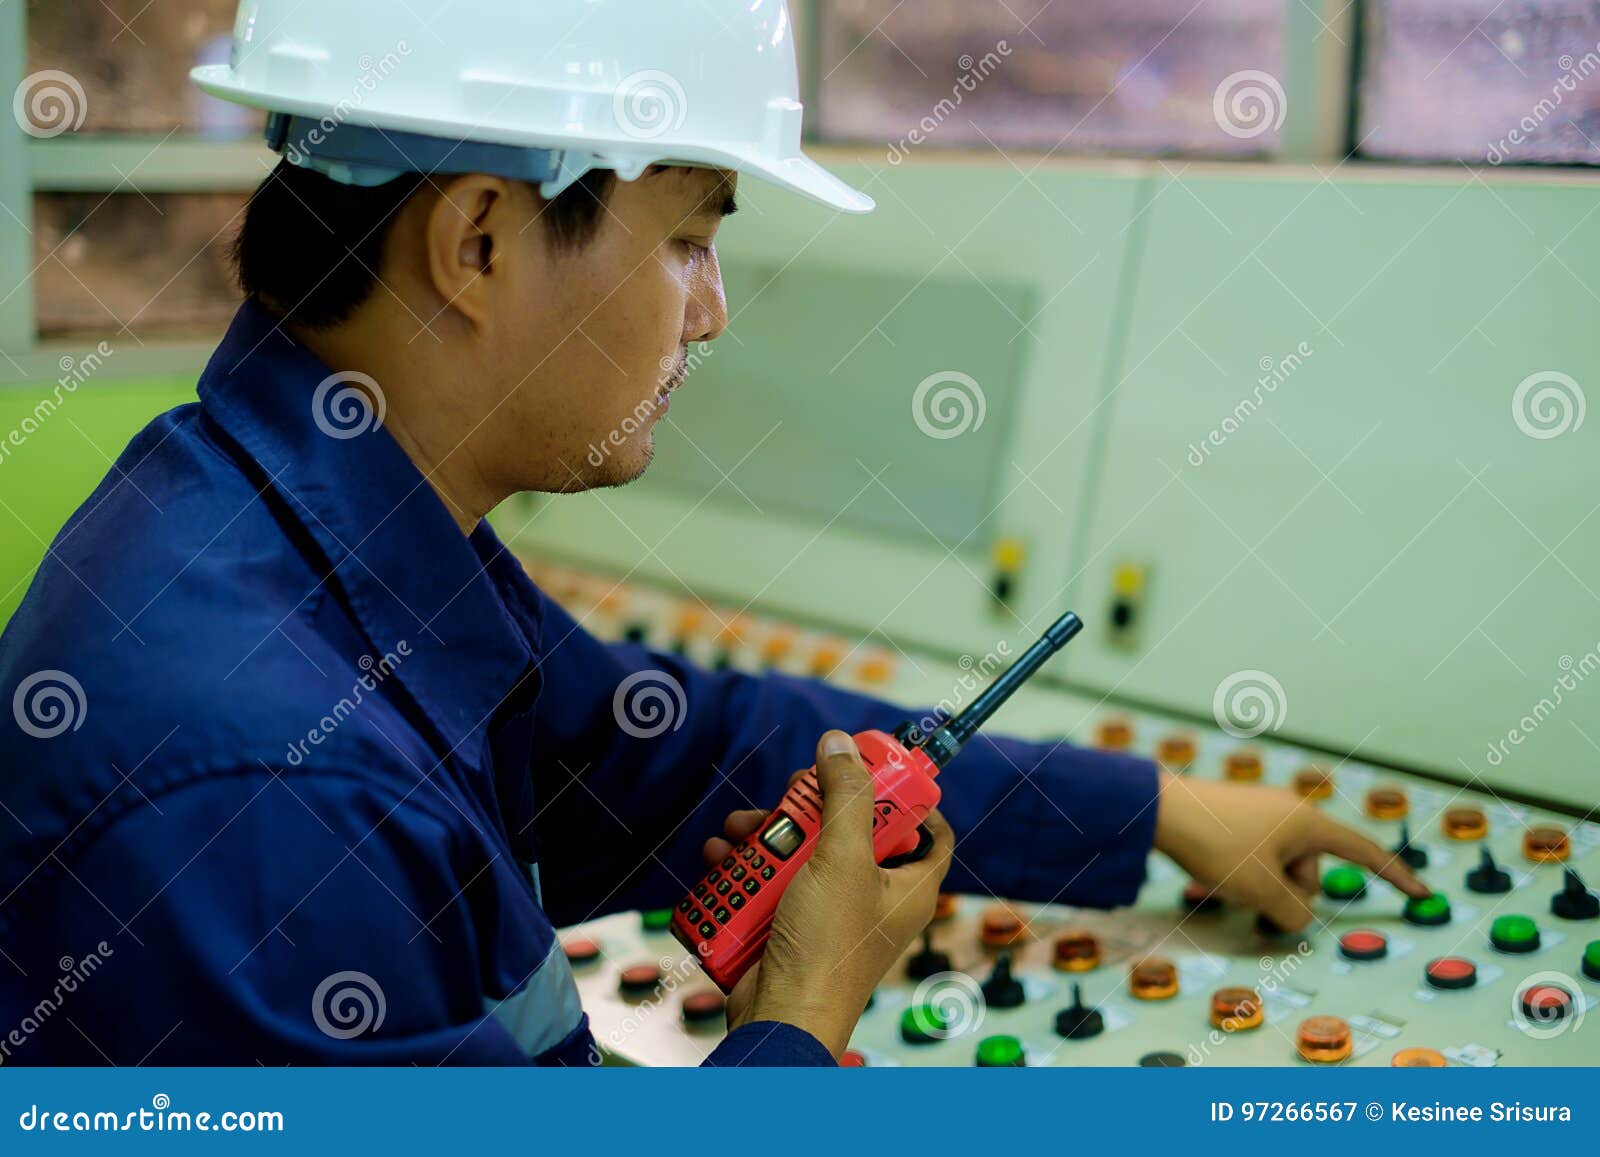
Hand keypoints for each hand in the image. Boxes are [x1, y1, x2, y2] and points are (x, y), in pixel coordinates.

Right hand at [699, 730, 952, 1057]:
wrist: (778, 1017)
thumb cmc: (827, 950)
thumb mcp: (843, 859)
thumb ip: (845, 796)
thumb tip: (841, 743)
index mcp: (910, 886)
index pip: (929, 831)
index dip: (908, 796)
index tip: (877, 769)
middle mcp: (875, 897)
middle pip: (852, 829)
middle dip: (813, 806)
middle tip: (794, 789)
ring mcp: (830, 912)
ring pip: (804, 851)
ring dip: (769, 833)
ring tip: (744, 826)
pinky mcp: (791, 925)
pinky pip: (774, 880)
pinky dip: (748, 866)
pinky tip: (723, 854)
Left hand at [1153, 770, 1430, 931]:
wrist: (1157, 810)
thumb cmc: (1215, 845)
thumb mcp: (1261, 890)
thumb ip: (1292, 913)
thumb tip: (1296, 917)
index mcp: (1309, 822)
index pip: (1363, 852)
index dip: (1394, 875)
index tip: (1421, 892)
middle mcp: (1291, 812)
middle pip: (1310, 872)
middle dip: (1288, 892)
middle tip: (1250, 889)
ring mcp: (1262, 814)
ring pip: (1280, 870)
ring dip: (1262, 885)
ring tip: (1226, 876)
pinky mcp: (1236, 819)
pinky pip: (1256, 859)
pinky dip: (1245, 874)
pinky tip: (1216, 868)